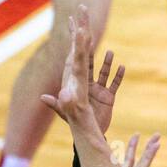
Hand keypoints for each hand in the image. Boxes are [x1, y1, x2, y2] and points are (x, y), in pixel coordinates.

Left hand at [40, 7, 124, 132]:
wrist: (87, 135)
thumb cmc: (75, 124)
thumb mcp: (65, 113)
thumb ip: (56, 105)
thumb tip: (44, 98)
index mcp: (76, 84)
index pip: (76, 61)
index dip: (76, 47)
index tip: (77, 31)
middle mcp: (88, 83)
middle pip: (89, 61)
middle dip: (89, 47)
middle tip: (90, 30)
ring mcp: (99, 90)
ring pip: (104, 72)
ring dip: (107, 62)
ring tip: (111, 53)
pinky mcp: (109, 98)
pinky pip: (115, 84)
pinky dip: (118, 76)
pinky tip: (122, 67)